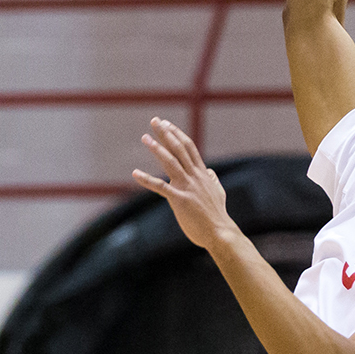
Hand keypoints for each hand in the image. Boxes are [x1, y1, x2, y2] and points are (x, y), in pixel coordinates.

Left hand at [133, 117, 238, 252]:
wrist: (220, 233)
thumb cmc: (217, 216)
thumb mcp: (218, 193)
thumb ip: (213, 180)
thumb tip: (210, 173)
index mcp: (202, 173)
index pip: (189, 147)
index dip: (177, 134)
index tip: (167, 124)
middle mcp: (195, 176)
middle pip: (179, 148)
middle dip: (166, 133)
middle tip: (155, 121)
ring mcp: (187, 187)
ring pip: (171, 162)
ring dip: (157, 149)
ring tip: (145, 137)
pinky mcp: (179, 200)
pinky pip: (160, 187)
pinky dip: (147, 179)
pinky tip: (135, 173)